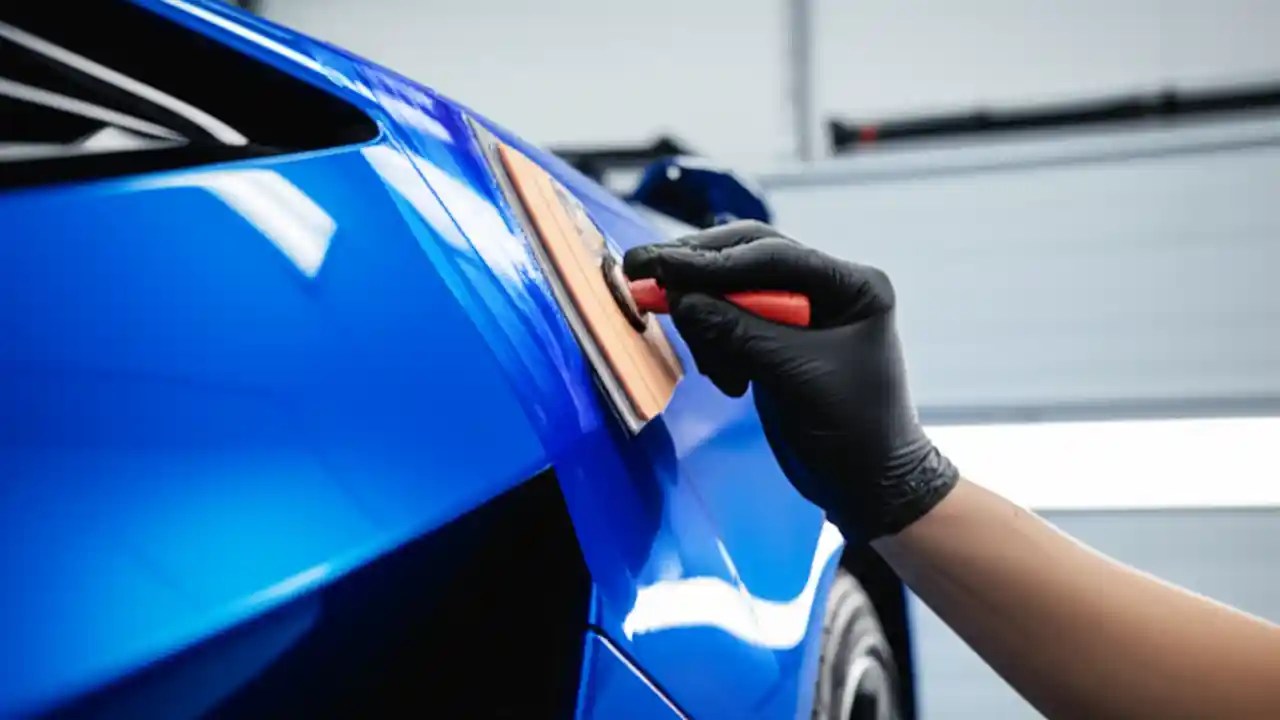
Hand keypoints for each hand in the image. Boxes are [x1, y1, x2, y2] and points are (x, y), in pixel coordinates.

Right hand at [623, 221, 957, 541]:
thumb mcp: (795, 378)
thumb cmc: (852, 432)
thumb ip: (739, 332)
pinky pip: (731, 323)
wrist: (869, 487)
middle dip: (698, 278)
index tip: (659, 265)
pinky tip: (729, 381)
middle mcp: (828, 287)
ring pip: (732, 292)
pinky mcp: (779, 339)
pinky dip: (717, 346)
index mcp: (851, 285)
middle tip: (641, 277)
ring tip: (720, 375)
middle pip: (747, 261)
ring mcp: (802, 311)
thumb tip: (680, 297)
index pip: (771, 256)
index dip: (712, 260)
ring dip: (708, 324)